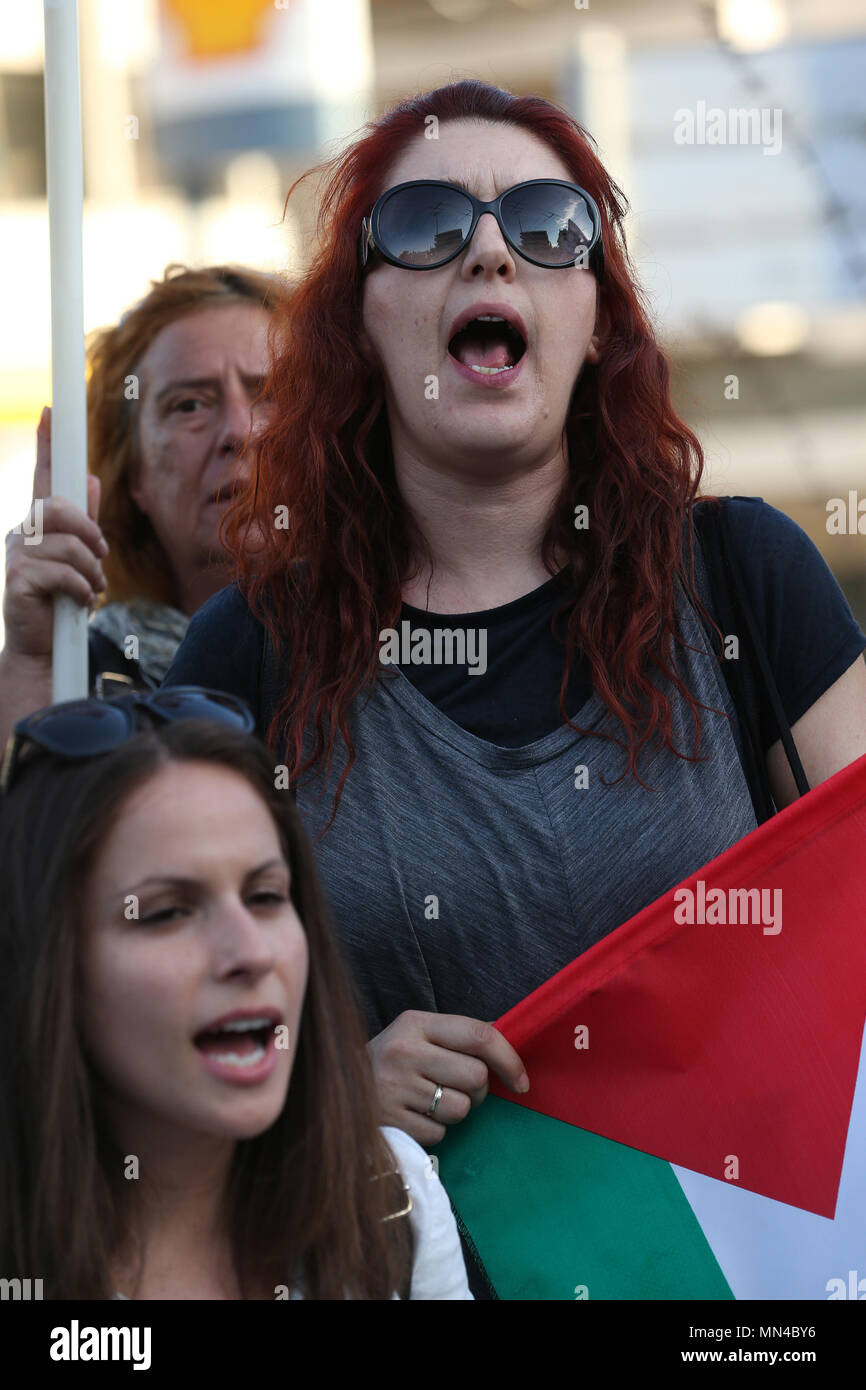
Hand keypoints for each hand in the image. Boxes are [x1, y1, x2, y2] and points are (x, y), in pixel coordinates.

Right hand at [3, 406, 107, 661]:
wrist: (43, 648)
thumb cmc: (61, 602)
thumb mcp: (80, 559)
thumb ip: (84, 523)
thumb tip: (91, 480)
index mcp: (39, 525)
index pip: (43, 477)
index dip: (47, 444)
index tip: (50, 410)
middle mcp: (22, 533)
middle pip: (60, 508)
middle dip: (90, 533)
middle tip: (100, 558)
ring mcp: (16, 555)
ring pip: (68, 544)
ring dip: (91, 570)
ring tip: (91, 590)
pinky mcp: (16, 579)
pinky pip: (62, 573)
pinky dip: (81, 589)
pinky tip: (78, 601)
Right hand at [367, 1009, 528, 1145]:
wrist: (335, 1089)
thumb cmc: (390, 1061)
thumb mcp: (418, 1035)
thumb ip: (459, 1035)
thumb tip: (508, 1034)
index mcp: (415, 1024)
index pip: (479, 1035)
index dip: (509, 1058)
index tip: (522, 1081)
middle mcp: (404, 1052)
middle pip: (476, 1076)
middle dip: (477, 1089)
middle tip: (456, 1087)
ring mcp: (395, 1088)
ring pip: (461, 1108)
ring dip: (455, 1111)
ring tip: (430, 1101)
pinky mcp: (391, 1122)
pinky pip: (440, 1134)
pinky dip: (435, 1130)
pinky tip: (414, 1117)